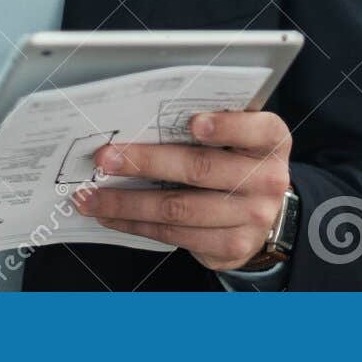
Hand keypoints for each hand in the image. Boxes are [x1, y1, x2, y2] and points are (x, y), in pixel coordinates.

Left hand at [76, 111, 291, 271]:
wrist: (266, 212)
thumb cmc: (240, 159)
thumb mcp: (241, 134)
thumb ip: (213, 120)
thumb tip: (145, 114)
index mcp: (270, 141)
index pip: (254, 129)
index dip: (225, 126)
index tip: (193, 122)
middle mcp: (267, 180)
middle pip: (200, 169)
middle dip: (146, 162)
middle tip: (105, 158)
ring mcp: (250, 217)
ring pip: (179, 209)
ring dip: (128, 202)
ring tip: (91, 194)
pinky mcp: (229, 247)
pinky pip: (173, 235)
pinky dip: (136, 224)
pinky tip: (111, 214)